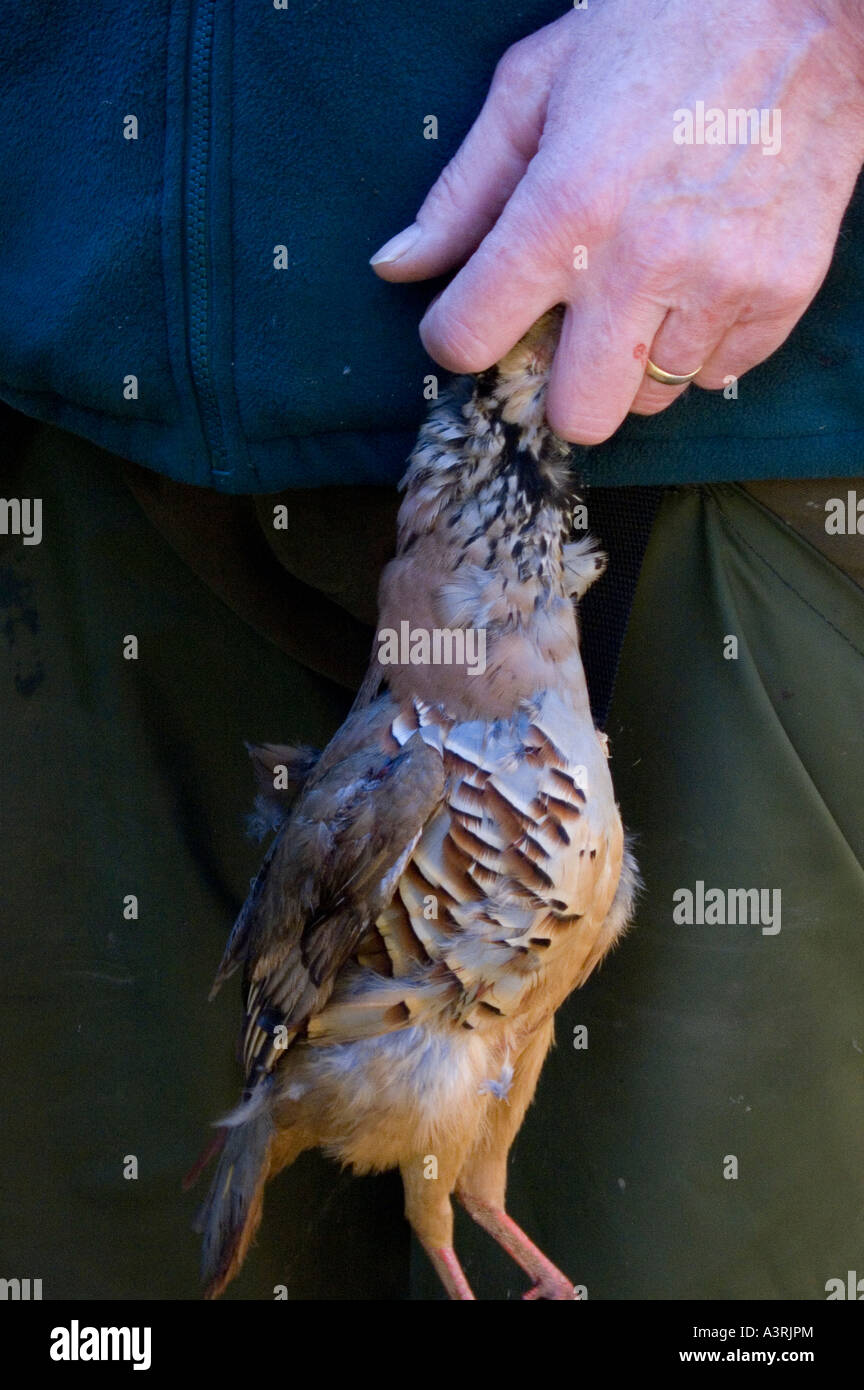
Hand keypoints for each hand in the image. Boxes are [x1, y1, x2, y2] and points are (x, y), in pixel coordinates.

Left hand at [371, 0, 863, 444]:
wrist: (807, 5)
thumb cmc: (658, 31)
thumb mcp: (535, 87)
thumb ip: (462, 192)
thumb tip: (397, 267)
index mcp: (562, 210)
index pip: (467, 341)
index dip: (459, 336)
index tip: (480, 317)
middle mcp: (639, 263)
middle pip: (575, 415)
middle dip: (560, 386)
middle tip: (571, 333)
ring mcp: (717, 284)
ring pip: (650, 400)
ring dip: (636, 359)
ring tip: (649, 285)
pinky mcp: (780, 293)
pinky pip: (720, 375)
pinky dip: (702, 344)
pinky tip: (701, 280)